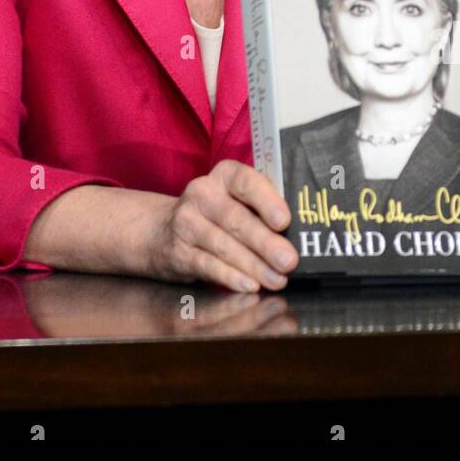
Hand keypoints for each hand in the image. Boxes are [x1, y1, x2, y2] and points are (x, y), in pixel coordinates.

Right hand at [146, 160, 297, 292]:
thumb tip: (297, 235)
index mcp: (223, 175)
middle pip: (235, 218)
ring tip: (276, 279)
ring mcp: (186, 222)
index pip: (245, 181)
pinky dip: (230, 277)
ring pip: (222, 244)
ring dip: (253, 265)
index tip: (284, 221)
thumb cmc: (216, 215)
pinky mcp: (178, 251)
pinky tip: (249, 285)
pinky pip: (207, 265)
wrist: (162, 230)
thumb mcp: (235, 200)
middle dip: (265, 242)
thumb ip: (262, 210)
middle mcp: (202, 194)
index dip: (266, 201)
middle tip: (288, 261)